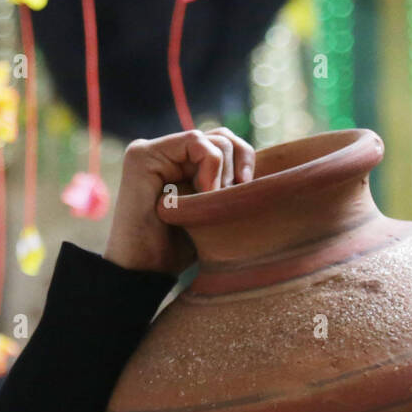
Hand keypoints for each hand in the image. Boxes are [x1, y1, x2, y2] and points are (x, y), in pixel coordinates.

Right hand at [104, 128, 254, 276]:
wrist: (145, 274)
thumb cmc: (178, 254)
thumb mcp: (214, 216)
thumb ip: (227, 190)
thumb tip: (269, 174)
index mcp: (182, 165)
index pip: (225, 144)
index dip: (245, 162)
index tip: (248, 191)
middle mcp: (167, 154)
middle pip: (222, 136)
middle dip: (239, 165)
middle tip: (231, 198)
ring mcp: (153, 151)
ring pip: (212, 138)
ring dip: (224, 171)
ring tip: (212, 201)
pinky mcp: (143, 155)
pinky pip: (195, 142)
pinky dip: (211, 167)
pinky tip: (205, 194)